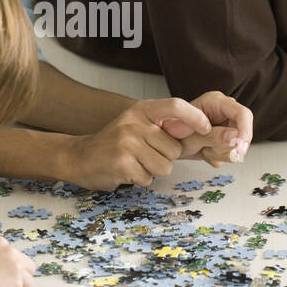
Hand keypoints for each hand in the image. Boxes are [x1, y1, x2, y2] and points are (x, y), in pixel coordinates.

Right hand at [58, 97, 213, 188]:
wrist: (79, 157)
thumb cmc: (115, 143)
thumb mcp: (137, 125)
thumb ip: (163, 127)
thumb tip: (203, 131)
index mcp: (141, 110)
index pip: (176, 105)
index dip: (195, 117)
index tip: (206, 128)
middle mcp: (134, 123)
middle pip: (174, 149)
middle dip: (164, 158)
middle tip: (143, 155)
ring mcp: (127, 142)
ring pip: (164, 167)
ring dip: (152, 171)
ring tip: (134, 163)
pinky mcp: (122, 163)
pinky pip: (148, 179)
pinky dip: (139, 180)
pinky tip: (125, 171)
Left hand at [158, 91, 252, 165]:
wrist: (165, 144)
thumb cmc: (172, 134)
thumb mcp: (191, 136)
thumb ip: (213, 136)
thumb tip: (234, 137)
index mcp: (216, 102)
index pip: (243, 114)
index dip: (245, 132)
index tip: (239, 148)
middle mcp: (224, 112)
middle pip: (243, 132)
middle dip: (228, 147)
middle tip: (209, 151)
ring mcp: (226, 126)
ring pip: (237, 145)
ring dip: (220, 153)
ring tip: (202, 149)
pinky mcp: (226, 139)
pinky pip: (231, 152)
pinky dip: (217, 157)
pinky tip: (204, 152)